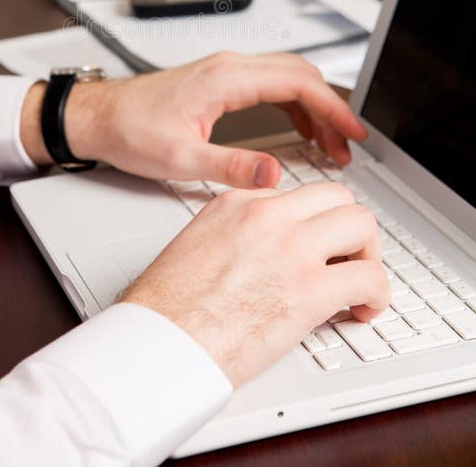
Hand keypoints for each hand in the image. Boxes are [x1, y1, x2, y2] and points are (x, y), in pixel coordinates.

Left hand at [62, 52, 366, 187]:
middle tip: (348, 144)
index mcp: (225, 79)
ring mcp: (224, 71)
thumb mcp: (179, 158)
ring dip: (313, 107)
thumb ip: (231, 166)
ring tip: (330, 144)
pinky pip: (269, 85)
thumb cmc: (130, 129)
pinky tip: (299, 131)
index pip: (297, 82)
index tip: (354, 132)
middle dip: (329, 108)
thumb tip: (274, 175)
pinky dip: (293, 105)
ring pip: (286, 77)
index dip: (332, 107)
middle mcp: (228, 67)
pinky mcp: (219, 82)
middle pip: (299, 74)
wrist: (99, 116)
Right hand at [121, 181, 388, 387]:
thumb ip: (237, 234)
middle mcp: (268, 216)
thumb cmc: (168, 306)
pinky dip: (377, 295)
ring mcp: (292, 247)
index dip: (315, 226)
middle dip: (351, 230)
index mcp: (237, 203)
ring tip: (360, 282)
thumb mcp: (197, 242)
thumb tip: (263, 252)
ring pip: (361, 226)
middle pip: (338, 198)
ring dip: (369, 256)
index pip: (299, 197)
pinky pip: (369, 278)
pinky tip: (364, 309)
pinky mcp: (309, 289)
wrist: (159, 339)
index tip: (319, 247)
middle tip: (349, 258)